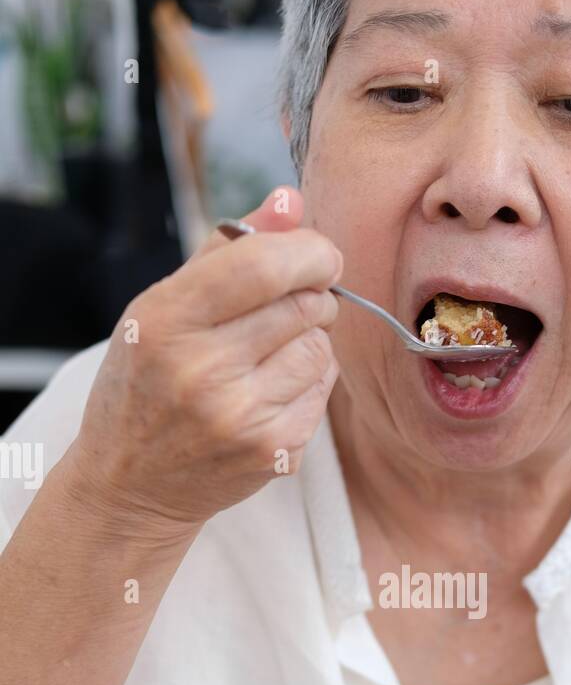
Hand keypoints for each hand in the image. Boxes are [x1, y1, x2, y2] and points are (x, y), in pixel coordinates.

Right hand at [67, 186, 342, 534]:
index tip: (317, 254)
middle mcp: (203, 372)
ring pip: (321, 348)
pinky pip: (324, 390)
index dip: (309, 251)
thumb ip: (229, 249)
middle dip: (311, 295)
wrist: (132, 483)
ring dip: (309, 341)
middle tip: (285, 308)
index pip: (265, 266)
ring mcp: (242, 418)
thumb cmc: (147, 382)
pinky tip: (270, 391)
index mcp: (167, 322)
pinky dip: (309, 382)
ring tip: (267, 355)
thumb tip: (292, 201)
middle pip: (305, 304)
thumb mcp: (164, 307)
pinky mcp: (275, 452)